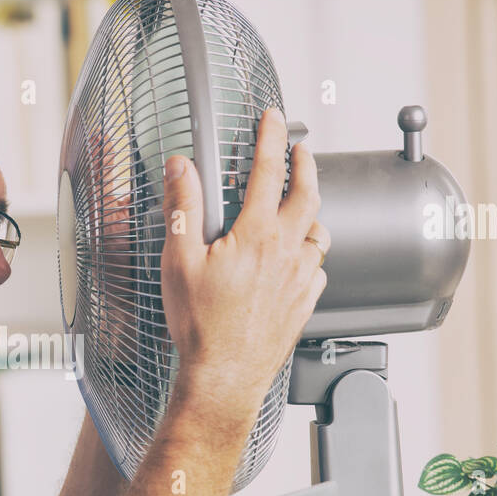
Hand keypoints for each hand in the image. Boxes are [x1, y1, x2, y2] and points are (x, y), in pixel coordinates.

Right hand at [160, 107, 328, 429]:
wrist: (224, 377)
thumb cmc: (200, 326)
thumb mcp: (177, 261)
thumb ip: (182, 207)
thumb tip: (181, 167)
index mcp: (256, 235)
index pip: (268, 171)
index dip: (271, 137)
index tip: (273, 118)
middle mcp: (287, 252)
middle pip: (308, 195)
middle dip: (306, 165)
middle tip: (301, 150)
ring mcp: (301, 280)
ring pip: (319, 233)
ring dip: (310, 213)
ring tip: (300, 206)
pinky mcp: (305, 305)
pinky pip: (319, 269)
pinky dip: (311, 254)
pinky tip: (300, 259)